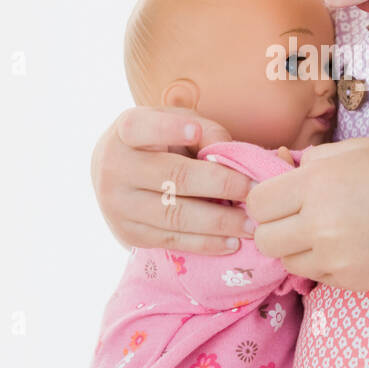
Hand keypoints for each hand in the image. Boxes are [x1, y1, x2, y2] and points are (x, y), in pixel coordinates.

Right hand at [91, 107, 255, 252]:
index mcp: (125, 133)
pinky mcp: (128, 233)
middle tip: (256, 192)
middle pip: (173, 177)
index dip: (167, 129)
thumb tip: (229, 154)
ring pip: (175, 215)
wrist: (112, 174)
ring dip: (220, 222)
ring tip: (252, 225)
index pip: (140, 128)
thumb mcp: (175, 123)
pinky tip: (232, 242)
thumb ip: (204, 130)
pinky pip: (171, 241)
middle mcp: (114, 168)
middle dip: (221, 185)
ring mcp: (118, 205)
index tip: (196, 130)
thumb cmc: (157, 142)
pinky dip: (205, 243)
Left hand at [244, 137, 368, 290]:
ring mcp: (335, 258)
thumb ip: (309, 161)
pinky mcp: (350, 281)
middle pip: (264, 239)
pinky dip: (322, 263)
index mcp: (317, 184)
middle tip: (297, 216)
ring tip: (325, 231)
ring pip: (286, 261)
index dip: (266, 199)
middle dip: (274, 227)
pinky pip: (315, 276)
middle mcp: (320, 224)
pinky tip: (346, 245)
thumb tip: (278, 171)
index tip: (282, 196)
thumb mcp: (353, 149)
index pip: (257, 204)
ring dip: (296, 248)